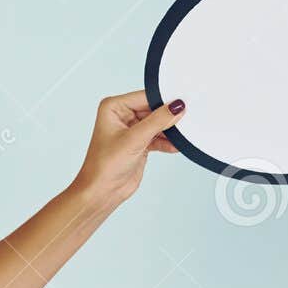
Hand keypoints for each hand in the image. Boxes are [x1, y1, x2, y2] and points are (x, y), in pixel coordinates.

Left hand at [71, 90, 183, 207]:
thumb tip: (176, 107)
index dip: (164, 101)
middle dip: (168, 118)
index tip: (182, 105)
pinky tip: (176, 147)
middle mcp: (122, 116)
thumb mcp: (135, 139)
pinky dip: (168, 143)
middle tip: (184, 122)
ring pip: (158, 124)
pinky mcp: (140, 143)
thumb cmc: (105, 165)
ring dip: (170, 132)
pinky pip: (159, 138)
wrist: (102, 191)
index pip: (145, 97)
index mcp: (114, 107)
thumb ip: (158, 121)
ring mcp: (132, 130)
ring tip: (181, 137)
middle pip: (154, 110)